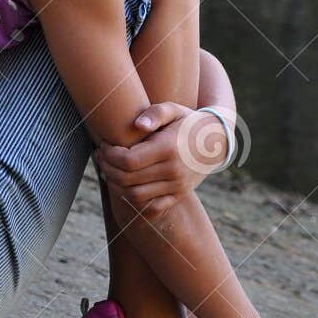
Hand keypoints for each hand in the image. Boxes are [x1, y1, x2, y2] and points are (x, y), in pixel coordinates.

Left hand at [97, 102, 230, 214]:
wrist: (216, 141)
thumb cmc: (188, 122)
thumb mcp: (174, 109)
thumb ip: (155, 113)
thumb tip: (137, 125)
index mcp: (168, 148)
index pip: (128, 160)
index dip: (110, 155)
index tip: (104, 145)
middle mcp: (173, 170)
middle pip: (127, 179)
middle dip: (107, 168)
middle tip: (101, 156)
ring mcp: (177, 186)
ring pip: (135, 196)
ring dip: (116, 185)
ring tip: (111, 170)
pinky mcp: (178, 195)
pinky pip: (151, 208)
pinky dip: (134, 201)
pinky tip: (127, 185)